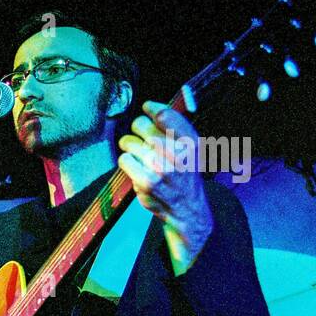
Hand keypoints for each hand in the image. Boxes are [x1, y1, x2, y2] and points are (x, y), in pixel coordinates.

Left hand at [117, 100, 214, 273]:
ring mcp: (160, 168)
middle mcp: (177, 153)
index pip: (165, 114)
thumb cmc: (185, 174)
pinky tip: (135, 167)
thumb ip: (176, 128)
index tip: (146, 108)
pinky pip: (124, 159)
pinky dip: (126, 162)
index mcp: (190, 142)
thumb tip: (151, 107)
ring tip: (136, 152)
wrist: (187, 208)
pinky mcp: (146, 181)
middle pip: (140, 125)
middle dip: (137, 128)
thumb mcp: (191, 149)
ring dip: (128, 145)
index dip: (151, 108)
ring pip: (128, 142)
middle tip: (140, 136)